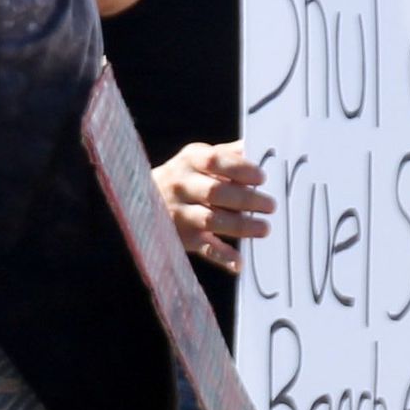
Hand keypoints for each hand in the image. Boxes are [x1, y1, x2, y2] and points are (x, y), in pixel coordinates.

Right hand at [154, 141, 273, 273]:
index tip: (261, 177)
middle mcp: (179, 186)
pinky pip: (202, 248)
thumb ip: (228, 154)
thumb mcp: (198, 158)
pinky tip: (238, 262)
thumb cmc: (184, 176)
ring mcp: (178, 213)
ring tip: (264, 228)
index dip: (240, 168)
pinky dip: (221, 256)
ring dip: (240, 226)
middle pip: (215, 192)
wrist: (139, 200)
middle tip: (270, 205)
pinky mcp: (181, 237)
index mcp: (188, 162)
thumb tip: (263, 147)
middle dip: (246, 199)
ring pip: (210, 220)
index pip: (214, 161)